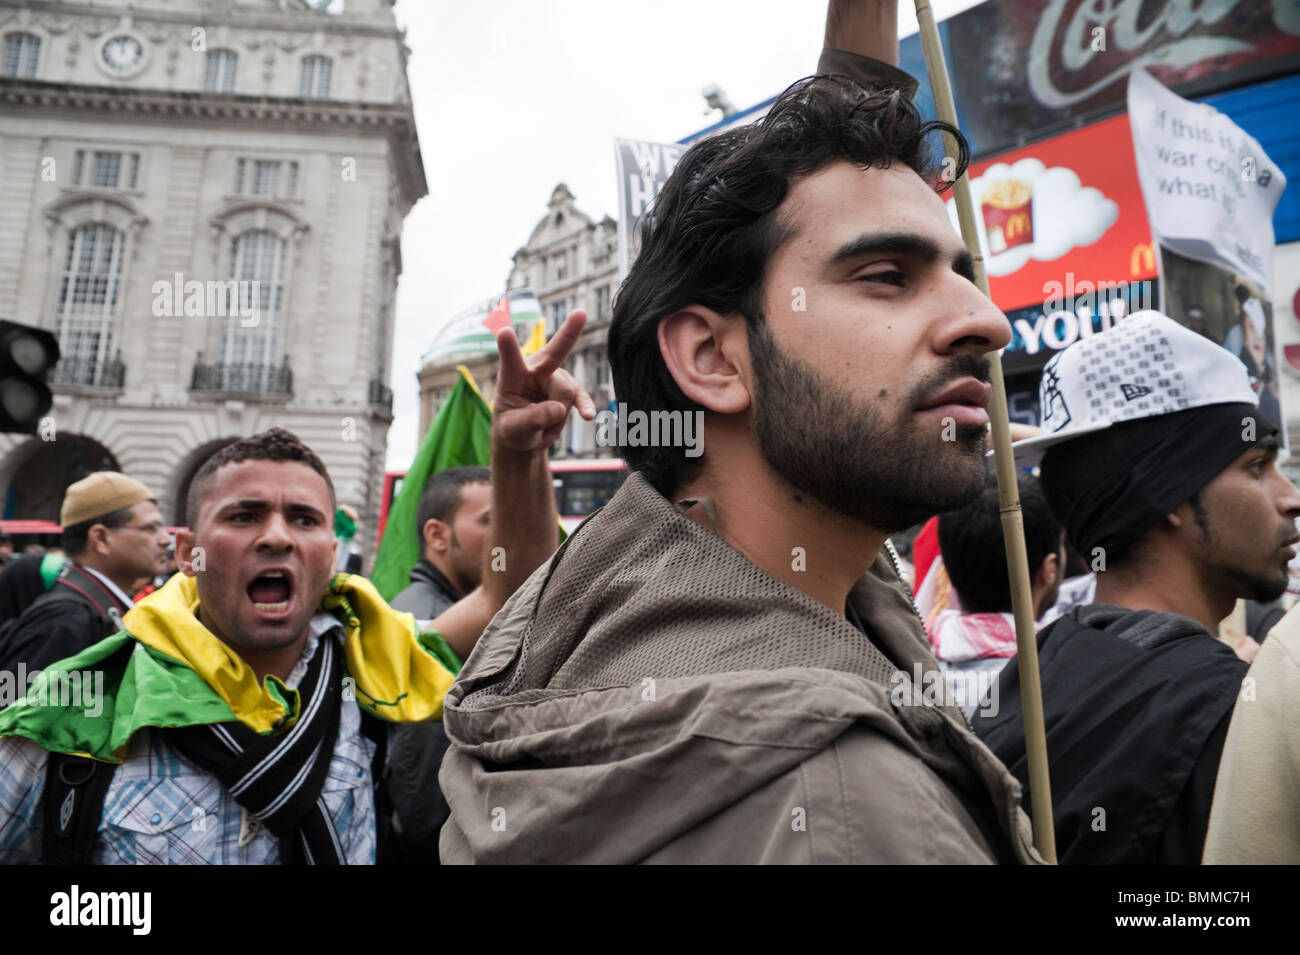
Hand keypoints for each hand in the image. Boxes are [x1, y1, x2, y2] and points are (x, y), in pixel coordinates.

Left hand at [493, 309, 597, 451]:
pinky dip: (583, 407)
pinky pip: (580, 397)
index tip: (504, 332)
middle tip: (581, 313)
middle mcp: (535, 371)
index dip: (508, 347)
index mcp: (512, 376)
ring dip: (557, 414)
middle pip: (554, 353)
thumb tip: (560, 408)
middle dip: (568, 333)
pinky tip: (587, 415)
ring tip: (543, 425)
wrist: (525, 436)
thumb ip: (532, 419)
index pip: (510, 360)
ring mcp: (555, 379)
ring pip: (566, 392)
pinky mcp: (569, 391)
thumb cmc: (512, 428)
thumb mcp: (513, 429)